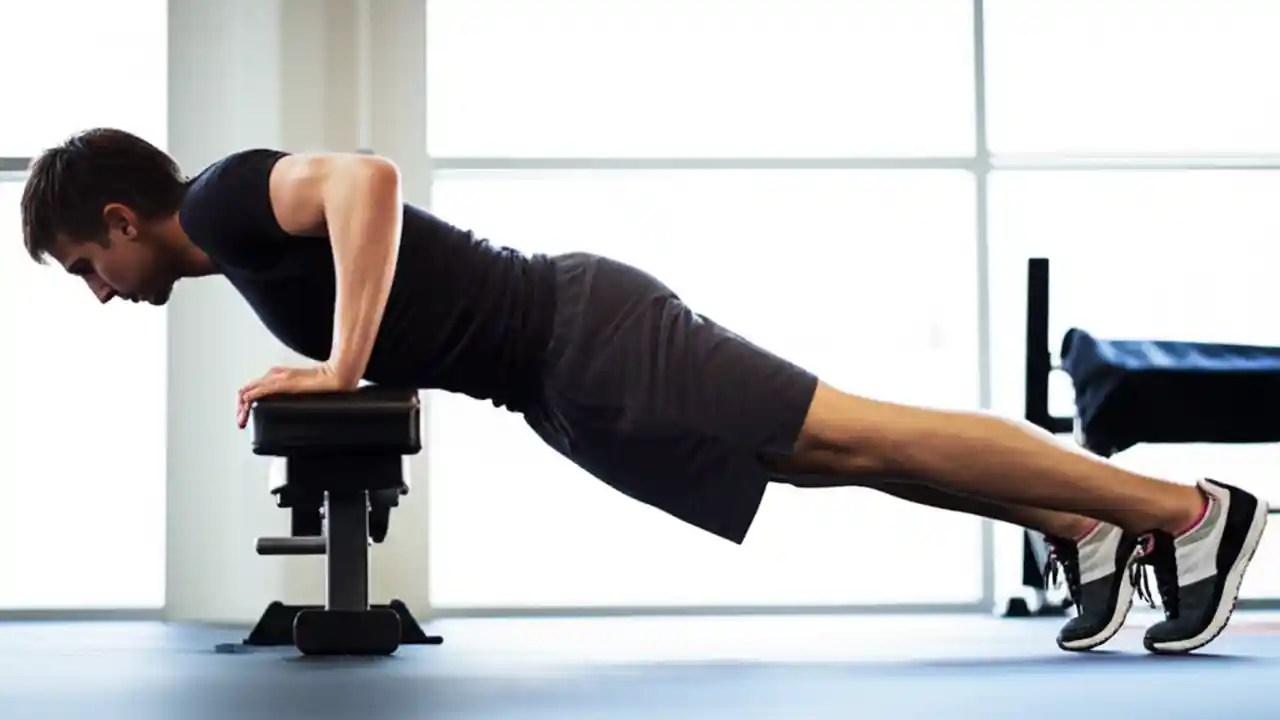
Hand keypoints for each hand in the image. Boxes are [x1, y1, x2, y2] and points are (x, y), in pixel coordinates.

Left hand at [237, 362, 354, 428]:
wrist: (336, 376)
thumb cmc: (326, 383)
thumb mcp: (303, 391)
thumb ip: (292, 394)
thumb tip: (287, 406)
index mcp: (279, 375)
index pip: (254, 387)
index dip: (245, 402)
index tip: (245, 415)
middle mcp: (275, 374)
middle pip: (247, 389)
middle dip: (240, 406)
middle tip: (241, 421)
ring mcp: (277, 378)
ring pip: (248, 391)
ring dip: (241, 406)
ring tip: (242, 420)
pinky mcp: (281, 383)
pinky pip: (257, 392)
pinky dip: (248, 402)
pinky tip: (246, 411)